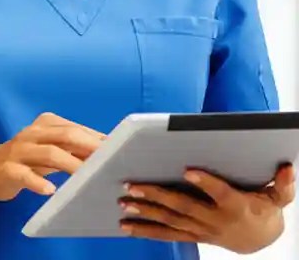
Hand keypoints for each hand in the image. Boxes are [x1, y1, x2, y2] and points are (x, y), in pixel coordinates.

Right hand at [0, 112, 105, 200]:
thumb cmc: (28, 161)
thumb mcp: (52, 151)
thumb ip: (77, 151)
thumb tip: (113, 156)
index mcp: (46, 124)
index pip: (77, 129)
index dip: (98, 140)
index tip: (121, 152)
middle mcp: (32, 133)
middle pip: (65, 136)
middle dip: (90, 148)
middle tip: (111, 163)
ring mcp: (19, 150)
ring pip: (48, 153)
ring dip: (71, 165)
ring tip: (88, 178)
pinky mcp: (7, 169)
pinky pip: (24, 174)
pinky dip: (38, 182)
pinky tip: (50, 191)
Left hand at [120, 165, 293, 252]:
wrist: (260, 240)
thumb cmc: (265, 210)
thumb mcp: (279, 198)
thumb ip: (283, 183)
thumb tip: (287, 166)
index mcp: (236, 205)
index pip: (220, 193)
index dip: (206, 183)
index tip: (188, 170)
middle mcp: (215, 219)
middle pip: (184, 207)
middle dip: (156, 196)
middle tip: (132, 185)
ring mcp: (202, 230)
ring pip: (170, 222)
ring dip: (145, 213)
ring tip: (124, 204)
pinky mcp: (193, 235)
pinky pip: (167, 234)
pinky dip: (146, 230)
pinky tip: (126, 226)